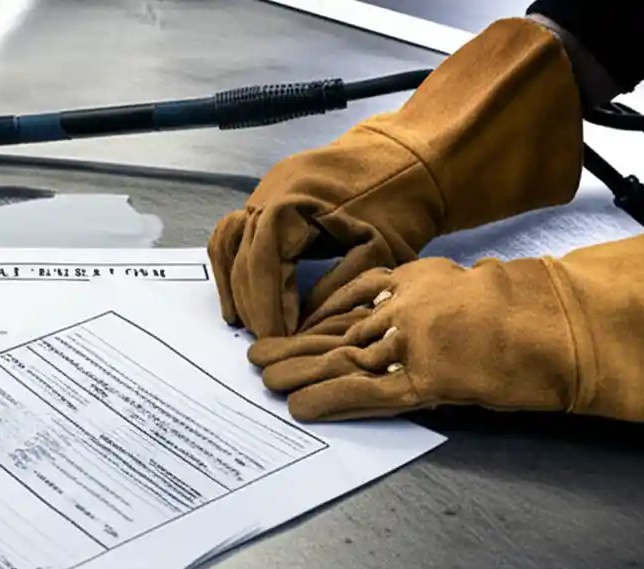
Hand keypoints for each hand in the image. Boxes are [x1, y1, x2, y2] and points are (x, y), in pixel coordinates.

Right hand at [208, 17, 581, 339]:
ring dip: (235, 285)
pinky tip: (239, 294)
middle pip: (242, 258)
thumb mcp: (378, 253)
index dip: (265, 306)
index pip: (262, 265)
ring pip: (230, 244)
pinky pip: (237, 230)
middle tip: (267, 340)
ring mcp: (264, 189)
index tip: (275, 339)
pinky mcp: (270, 192)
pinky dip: (234, 262)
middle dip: (252, 303)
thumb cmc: (402, 201)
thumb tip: (302, 327)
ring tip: (246, 322)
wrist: (413, 154)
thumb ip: (335, 290)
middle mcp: (268, 192)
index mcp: (290, 203)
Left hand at [251, 219, 643, 423]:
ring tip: (267, 381)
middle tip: (257, 355)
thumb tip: (385, 321)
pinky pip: (366, 392)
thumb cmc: (523, 307)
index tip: (289, 327)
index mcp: (414, 278)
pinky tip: (301, 406)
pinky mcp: (424, 379)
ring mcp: (412, 342)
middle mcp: (405, 306)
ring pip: (342, 358)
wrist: (558, 324)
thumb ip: (421, 297)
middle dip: (295, 345)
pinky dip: (330, 399)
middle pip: (337, 329)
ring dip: (301, 371)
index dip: (315, 319)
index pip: (350, 298)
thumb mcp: (463, 284)